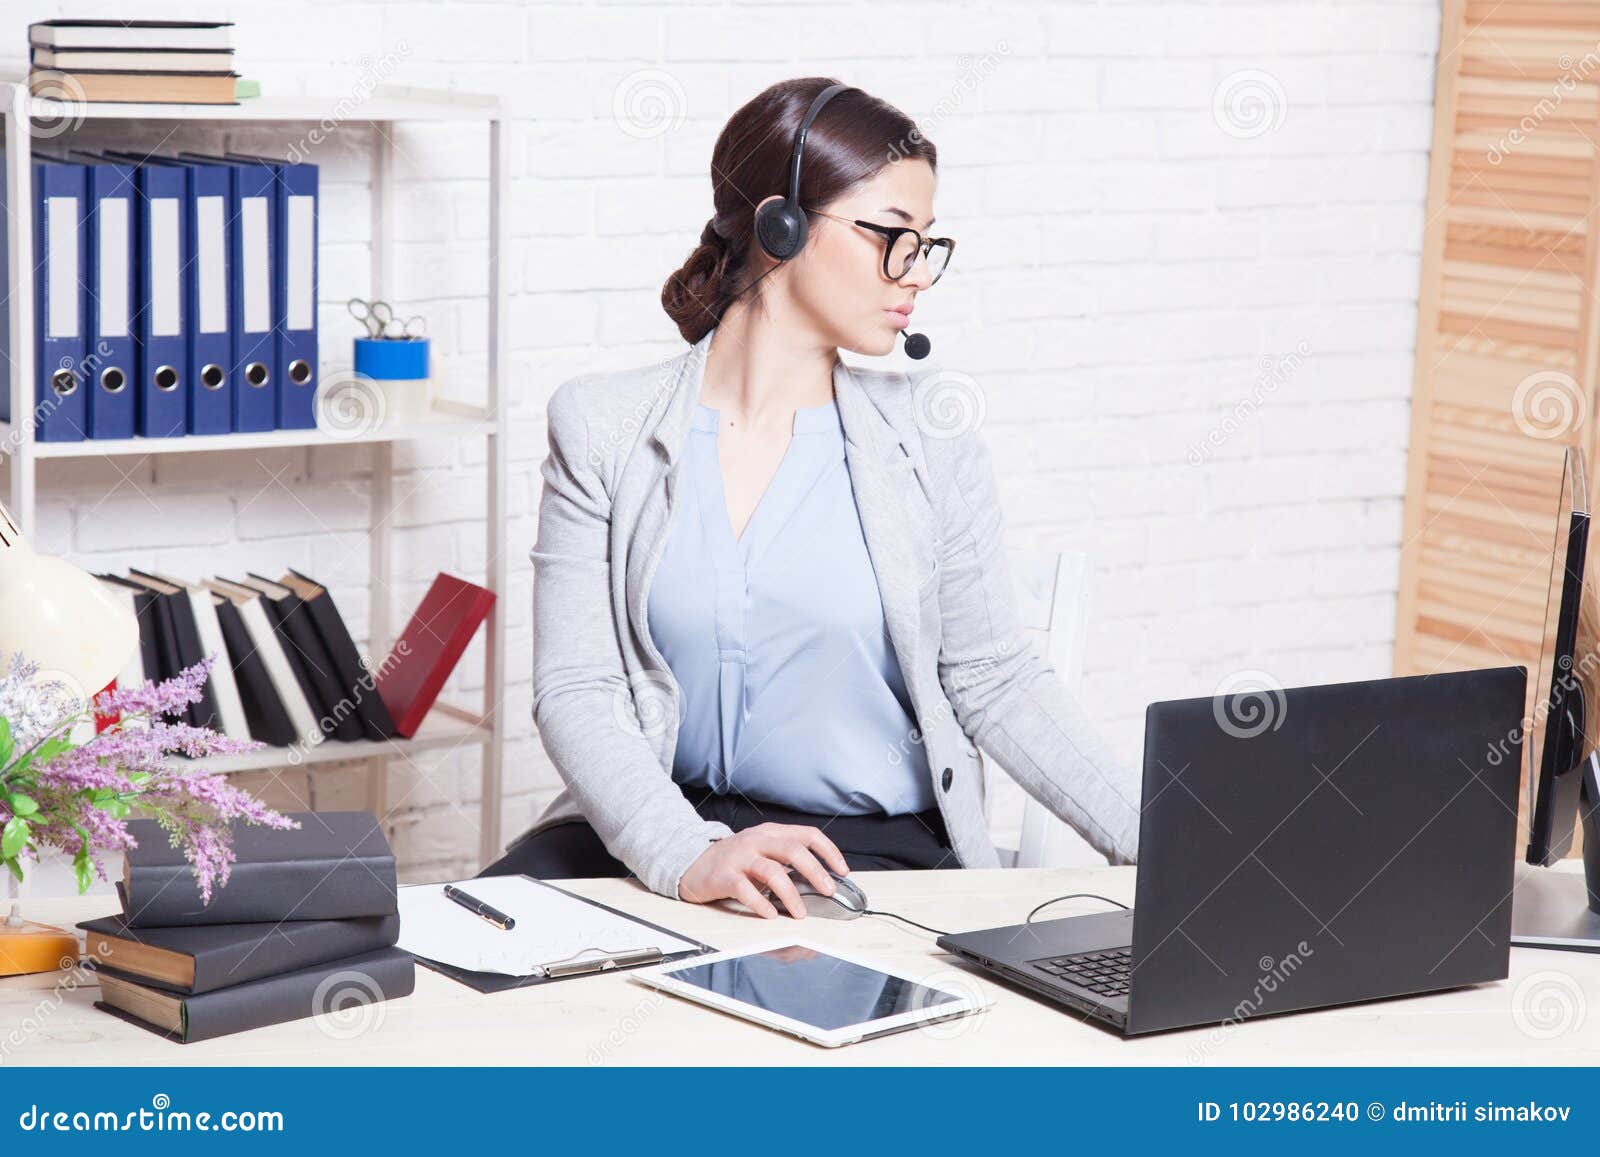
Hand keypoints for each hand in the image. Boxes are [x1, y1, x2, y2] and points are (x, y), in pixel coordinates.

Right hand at [678, 823, 849, 918]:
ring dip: (791, 894)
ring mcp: (739, 857)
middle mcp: (756, 840)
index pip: (806, 834)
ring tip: (800, 912)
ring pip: (772, 871)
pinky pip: (745, 889)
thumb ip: (785, 859)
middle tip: (828, 890)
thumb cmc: (734, 861)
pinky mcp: (723, 875)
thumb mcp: (761, 851)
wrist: (692, 864)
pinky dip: (760, 903)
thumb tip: (819, 879)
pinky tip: (770, 915)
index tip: (842, 870)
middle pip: (793, 850)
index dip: (828, 851)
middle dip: (815, 871)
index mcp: (770, 833)